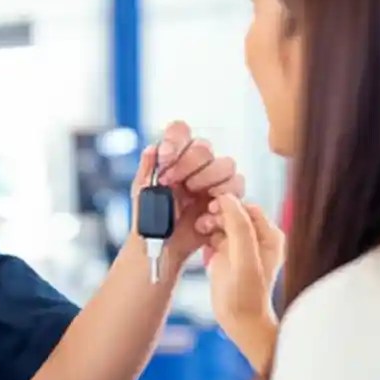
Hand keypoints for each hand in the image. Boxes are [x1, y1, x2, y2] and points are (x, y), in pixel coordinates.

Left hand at [131, 121, 245, 269]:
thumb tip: (151, 149)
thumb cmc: (150, 221)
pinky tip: (204, 213)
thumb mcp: (141, 193)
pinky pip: (237, 188)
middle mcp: (196, 165)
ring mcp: (214, 181)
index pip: (181, 131)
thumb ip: (146, 169)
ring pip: (226, 164)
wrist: (162, 248)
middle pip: (204, 146)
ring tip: (191, 197)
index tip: (165, 157)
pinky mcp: (227, 199)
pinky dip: (221, 200)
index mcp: (174, 157)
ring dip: (207, 179)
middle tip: (172, 182)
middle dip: (188, 164)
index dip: (175, 141)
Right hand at [201, 194, 284, 330]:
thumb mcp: (244, 258)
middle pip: (232, 213)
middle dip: (216, 215)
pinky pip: (213, 237)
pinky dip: (205, 239)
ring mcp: (240, 248)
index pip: (247, 207)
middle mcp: (256, 239)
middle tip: (203, 223)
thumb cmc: (247, 296)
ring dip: (208, 225)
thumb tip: (227, 199)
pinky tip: (203, 249)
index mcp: (269, 236)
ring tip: (201, 233)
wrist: (240, 323)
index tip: (211, 208)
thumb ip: (238, 226)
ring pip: (221, 224)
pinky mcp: (226, 257)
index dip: (228, 205)